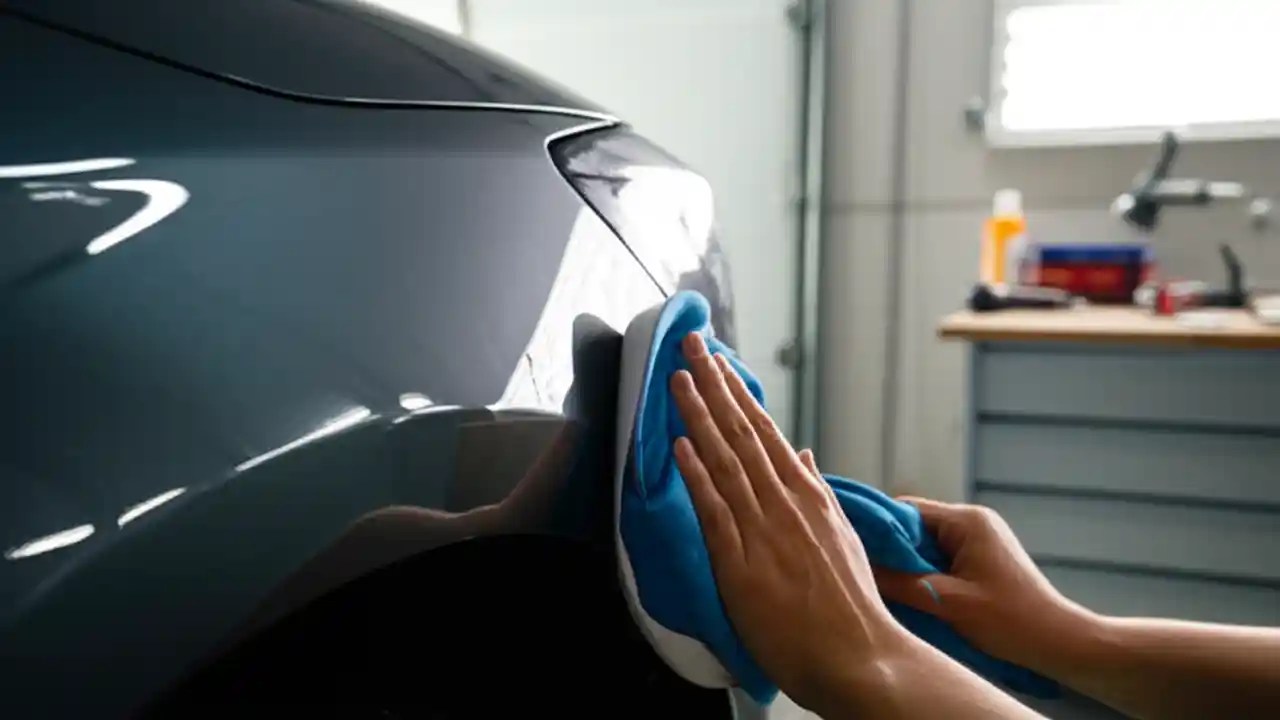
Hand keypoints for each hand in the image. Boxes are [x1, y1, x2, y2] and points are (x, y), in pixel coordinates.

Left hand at [669, 333, 907, 710]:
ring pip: (725, 460)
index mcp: (807, 496)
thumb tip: (806, 455)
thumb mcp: (841, 537)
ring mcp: (765, 529)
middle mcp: (786, 502)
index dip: (736, 393)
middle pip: (742, 432)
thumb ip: (818, 493)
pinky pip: (716, 509)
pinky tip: (681, 445)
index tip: (717, 362)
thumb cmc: (851, 608)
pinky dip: (697, 474)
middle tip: (690, 343)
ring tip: (678, 377)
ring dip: (699, 415)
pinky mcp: (743, 563)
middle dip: (714, 384)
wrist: (864, 658)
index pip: (764, 431)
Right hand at [873, 497, 1095, 674]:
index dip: (877, 529)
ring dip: (909, 567)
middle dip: (892, 552)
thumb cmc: (1010, 621)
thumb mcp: (947, 603)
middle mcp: (972, 523)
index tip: (852, 550)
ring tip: (891, 590)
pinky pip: (940, 560)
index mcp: (966, 521)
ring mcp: (978, 541)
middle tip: (868, 575)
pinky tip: (914, 596)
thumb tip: (860, 569)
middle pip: (913, 527)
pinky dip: (925, 576)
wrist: (1059, 642)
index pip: (905, 511)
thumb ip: (900, 583)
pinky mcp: (980, 560)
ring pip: (925, 546)